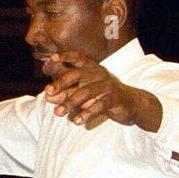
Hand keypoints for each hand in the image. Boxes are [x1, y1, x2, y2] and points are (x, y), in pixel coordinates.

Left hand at [43, 51, 159, 131]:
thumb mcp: (84, 93)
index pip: (77, 57)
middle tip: (48, 92)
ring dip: (70, 102)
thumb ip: (66, 93)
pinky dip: (86, 114)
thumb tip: (47, 96)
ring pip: (86, 92)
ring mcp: (107, 86)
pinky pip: (99, 105)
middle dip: (61, 83)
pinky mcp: (115, 99)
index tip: (50, 59)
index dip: (64, 56)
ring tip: (58, 113)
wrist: (131, 104)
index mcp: (92, 68)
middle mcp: (99, 73)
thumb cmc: (104, 96)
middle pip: (77, 74)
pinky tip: (77, 121)